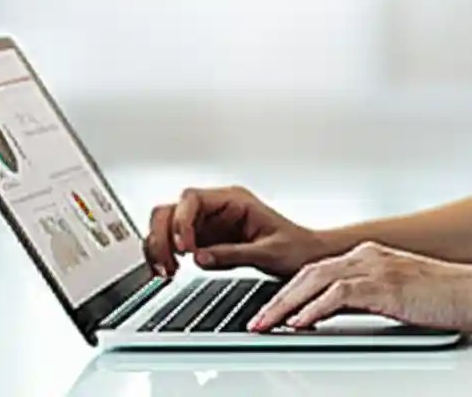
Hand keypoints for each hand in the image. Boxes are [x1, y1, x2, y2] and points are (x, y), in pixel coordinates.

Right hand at [144, 185, 330, 278]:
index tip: (186, 248)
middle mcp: (217, 207)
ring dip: (161, 247)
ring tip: (167, 273)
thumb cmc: (298, 248)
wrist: (310, 256)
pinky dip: (167, 255)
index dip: (181, 221)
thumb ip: (234, 255)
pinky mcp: (207, 240)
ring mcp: (209, 223)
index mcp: (235, 200)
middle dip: (163, 236)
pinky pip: (176, 242)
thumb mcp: (269, 253)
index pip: (192, 199)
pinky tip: (172, 271)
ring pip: (167, 225)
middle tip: (169, 266)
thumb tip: (200, 259)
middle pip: (171, 209)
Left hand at [246, 241, 471, 333]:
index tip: (269, 312)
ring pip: (315, 282)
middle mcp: (367, 255)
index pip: (316, 271)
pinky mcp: (385, 284)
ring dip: (285, 306)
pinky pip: (338, 296)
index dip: (288, 292)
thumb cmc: (446, 298)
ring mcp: (375, 266)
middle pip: (307, 274)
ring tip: (265, 325)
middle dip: (277, 299)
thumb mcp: (395, 295)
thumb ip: (363, 299)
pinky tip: (300, 323)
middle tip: (255, 321)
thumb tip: (329, 315)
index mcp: (369, 254)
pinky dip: (313, 310)